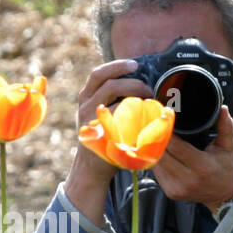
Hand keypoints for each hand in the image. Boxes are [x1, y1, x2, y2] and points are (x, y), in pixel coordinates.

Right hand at [71, 58, 152, 186]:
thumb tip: (138, 85)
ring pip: (111, 95)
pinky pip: (116, 116)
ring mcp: (88, 118)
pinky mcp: (96, 131)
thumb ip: (113, 100)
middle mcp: (84, 105)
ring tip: (148, 101)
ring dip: (133, 93)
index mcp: (86, 97)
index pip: (99, 74)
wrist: (91, 167)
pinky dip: (132, 112)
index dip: (117, 66)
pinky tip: (143, 116)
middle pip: (105, 80)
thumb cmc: (104, 138)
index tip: (135, 64)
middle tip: (147, 88)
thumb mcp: (101, 115)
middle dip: (130, 78)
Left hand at [152, 104, 232, 212]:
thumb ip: (226, 127)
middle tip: (156, 123)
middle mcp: (188, 180)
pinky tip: (158, 150)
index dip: (167, 131)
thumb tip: (223, 109)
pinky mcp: (170, 192)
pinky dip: (156, 160)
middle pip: (162, 154)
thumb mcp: (229, 147)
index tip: (164, 117)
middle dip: (157, 137)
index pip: (177, 147)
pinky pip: (157, 172)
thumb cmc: (226, 168)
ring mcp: (177, 188)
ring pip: (156, 163)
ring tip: (154, 134)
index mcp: (202, 167)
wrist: (225, 195)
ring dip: (153, 148)